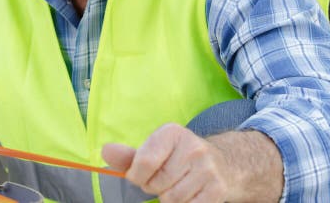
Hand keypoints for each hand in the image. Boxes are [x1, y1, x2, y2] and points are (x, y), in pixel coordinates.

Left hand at [102, 124, 230, 202]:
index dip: (136, 176)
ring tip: (175, 186)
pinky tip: (188, 194)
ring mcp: (207, 169)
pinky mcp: (218, 189)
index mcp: (172, 133)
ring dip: (168, 198)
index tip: (138, 176)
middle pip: (157, 183)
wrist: (223, 164)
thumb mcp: (156, 149)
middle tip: (162, 180)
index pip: (144, 163)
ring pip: (172, 199)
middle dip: (153, 187)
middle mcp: (192, 147)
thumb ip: (129, 156)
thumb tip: (106, 152)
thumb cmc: (179, 157)